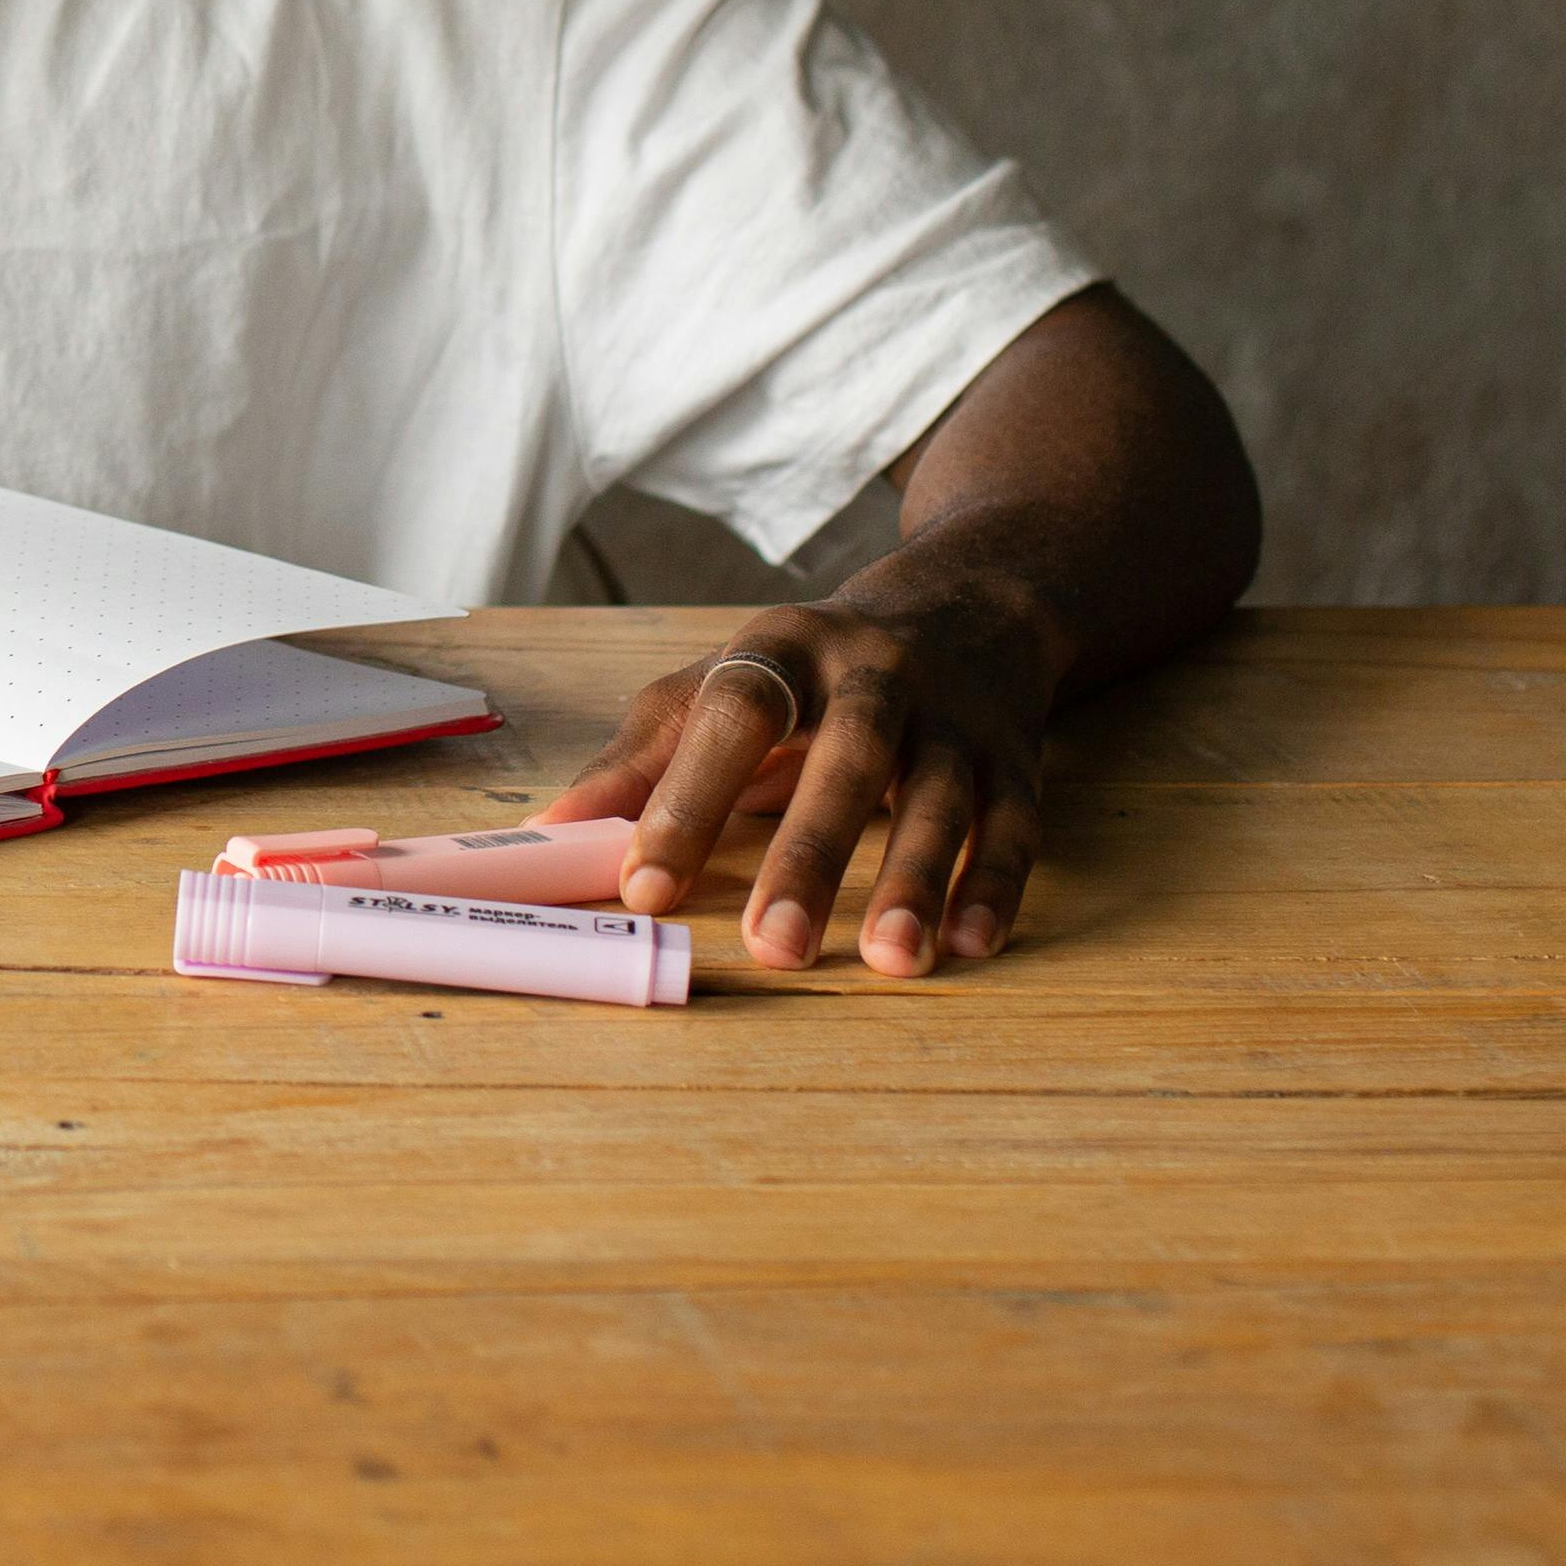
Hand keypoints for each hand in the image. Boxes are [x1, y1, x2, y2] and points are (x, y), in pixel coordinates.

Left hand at [539, 576, 1068, 975]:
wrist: (967, 603)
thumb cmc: (810, 669)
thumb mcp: (719, 683)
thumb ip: (642, 756)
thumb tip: (549, 832)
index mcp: (783, 647)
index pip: (732, 715)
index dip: (687, 799)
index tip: (645, 886)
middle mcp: (875, 674)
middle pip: (847, 759)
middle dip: (811, 855)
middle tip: (775, 948)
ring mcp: (954, 716)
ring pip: (939, 797)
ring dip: (915, 879)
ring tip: (891, 962)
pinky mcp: (1016, 759)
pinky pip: (1013, 826)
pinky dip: (993, 887)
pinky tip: (968, 946)